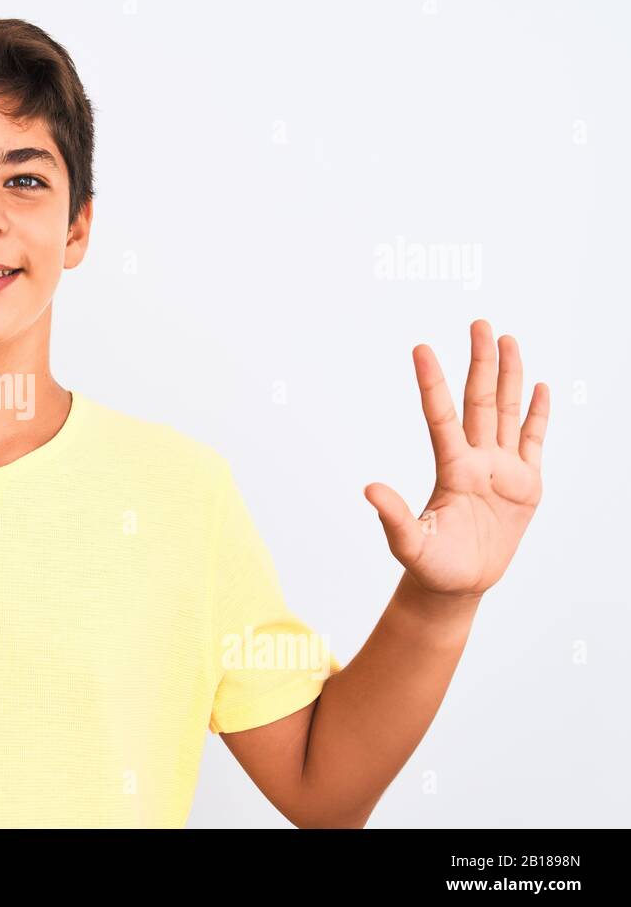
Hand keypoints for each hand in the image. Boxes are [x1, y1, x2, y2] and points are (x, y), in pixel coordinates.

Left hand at [364, 320, 548, 600]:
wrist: (457, 585)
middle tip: (479, 322)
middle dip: (481, 362)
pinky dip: (537, 414)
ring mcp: (501, 469)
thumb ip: (393, 516)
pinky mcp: (525, 484)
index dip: (432, 383)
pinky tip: (538, 386)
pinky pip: (533, 441)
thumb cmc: (430, 565)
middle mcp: (475, 460)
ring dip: (509, 375)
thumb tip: (368, 489)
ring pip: (507, 411)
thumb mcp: (409, 543)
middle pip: (479, 401)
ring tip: (508, 338)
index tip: (421, 349)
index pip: (440, 415)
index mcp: (451, 468)